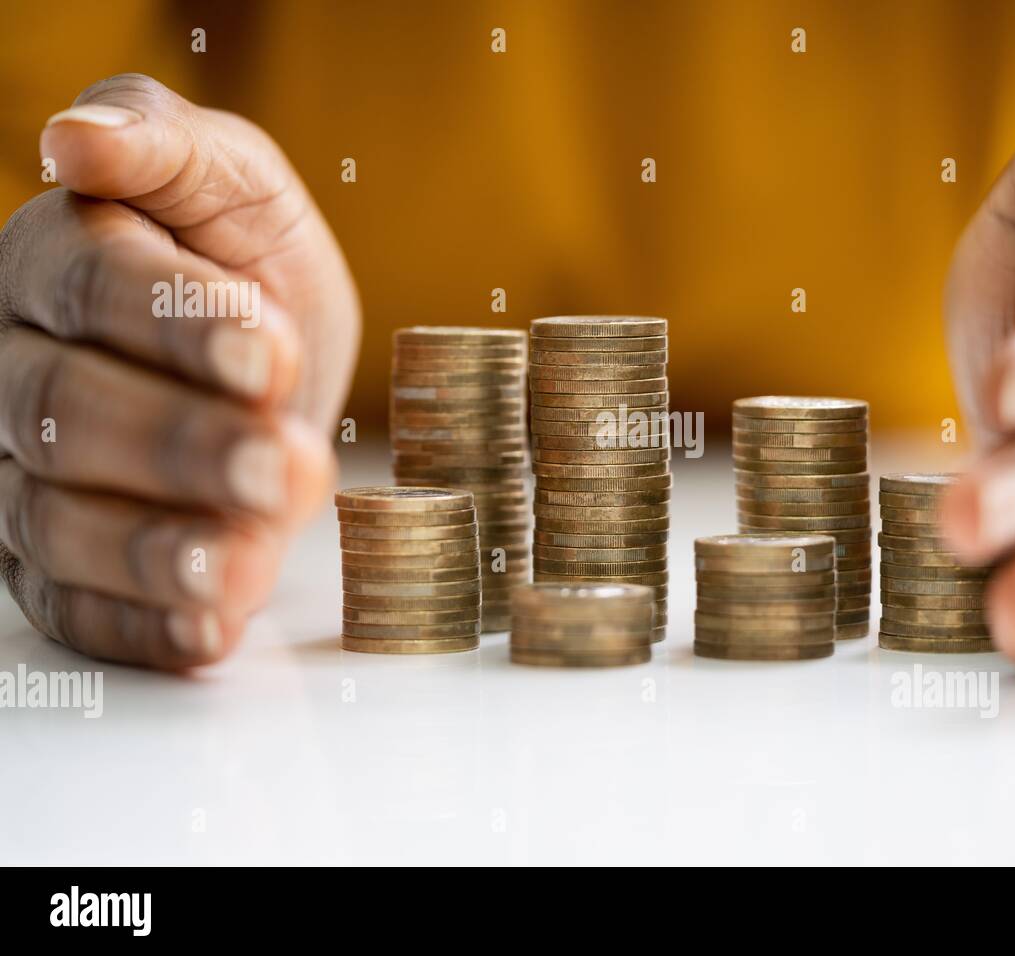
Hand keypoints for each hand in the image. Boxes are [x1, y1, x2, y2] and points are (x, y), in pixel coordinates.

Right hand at [0, 74, 359, 667]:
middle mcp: (18, 373)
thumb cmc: (247, 264)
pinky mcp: (64, 567)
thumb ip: (170, 151)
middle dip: (180, 444)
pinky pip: (81, 609)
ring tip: (244, 559)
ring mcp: (30, 478)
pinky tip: (209, 631)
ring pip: (58, 522)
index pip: (87, 286)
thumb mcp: (237, 186)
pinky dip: (145, 627)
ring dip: (157, 548)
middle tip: (282, 462)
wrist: (271, 364)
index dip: (172, 321)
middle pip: (64, 413)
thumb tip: (78, 137)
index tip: (263, 350)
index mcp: (53, 264)